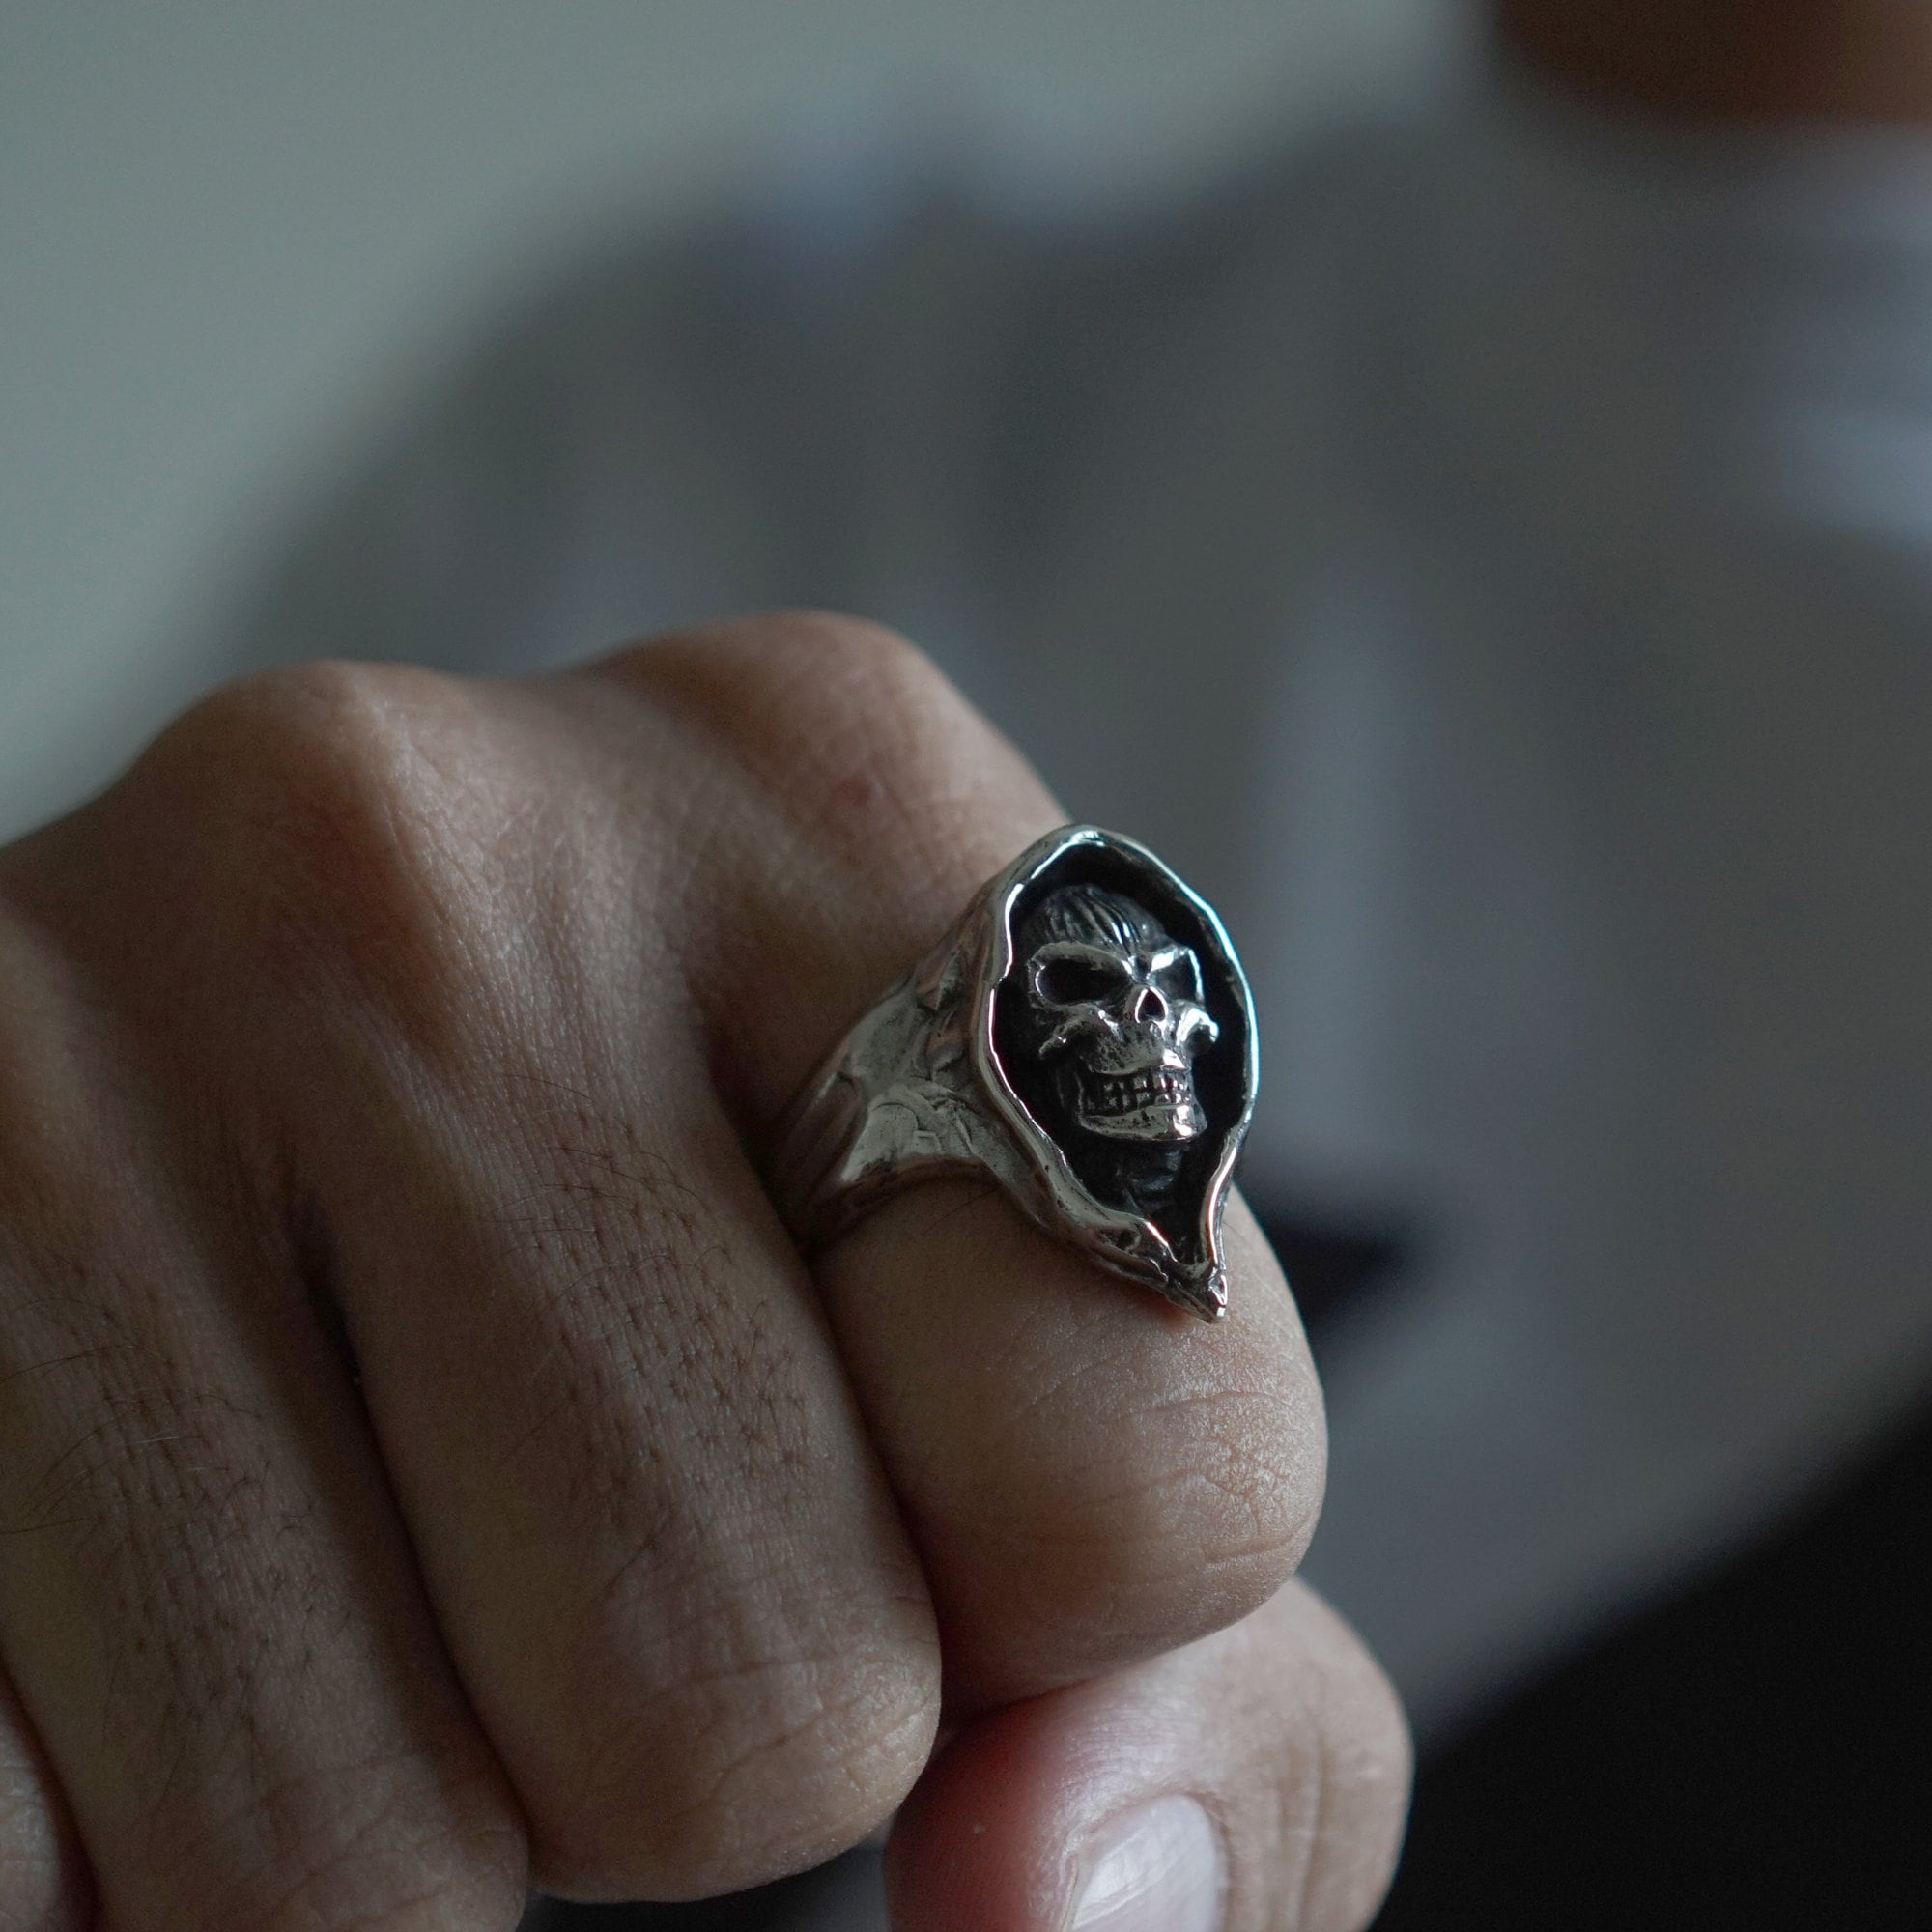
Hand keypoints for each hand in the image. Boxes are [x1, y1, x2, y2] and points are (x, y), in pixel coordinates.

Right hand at [0, 614, 1406, 1929]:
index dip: (1055, 1594)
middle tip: (598, 1485)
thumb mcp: (1031, 1371)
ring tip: (379, 1521)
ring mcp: (60, 1034)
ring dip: (425, 1796)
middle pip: (763, 1689)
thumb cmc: (733, 1240)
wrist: (289, 1072)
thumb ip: (1199, 1676)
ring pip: (366, 1852)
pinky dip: (146, 1824)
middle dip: (723, 1712)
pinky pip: (51, 1851)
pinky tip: (165, 1578)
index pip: (1137, 1460)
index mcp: (827, 781)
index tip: (921, 1458)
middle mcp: (417, 835)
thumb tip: (1052, 1898)